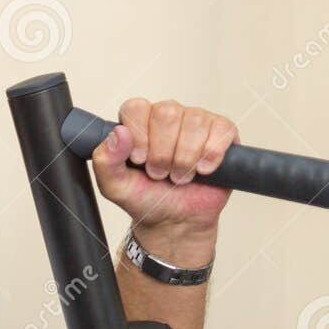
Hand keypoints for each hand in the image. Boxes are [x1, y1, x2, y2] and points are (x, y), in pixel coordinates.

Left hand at [90, 98, 238, 246]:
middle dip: (162, 152)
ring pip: (195, 122)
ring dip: (185, 158)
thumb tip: (118, 133)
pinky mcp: (222, 132)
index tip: (139, 160)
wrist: (175, 220)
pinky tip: (202, 170)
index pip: (136, 107)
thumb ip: (106, 160)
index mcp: (140, 122)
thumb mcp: (115, 186)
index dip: (138, 135)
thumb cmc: (146, 198)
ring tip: (179, 176)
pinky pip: (221, 131)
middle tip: (160, 173)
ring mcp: (197, 121)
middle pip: (167, 113)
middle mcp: (168, 116)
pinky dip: (210, 155)